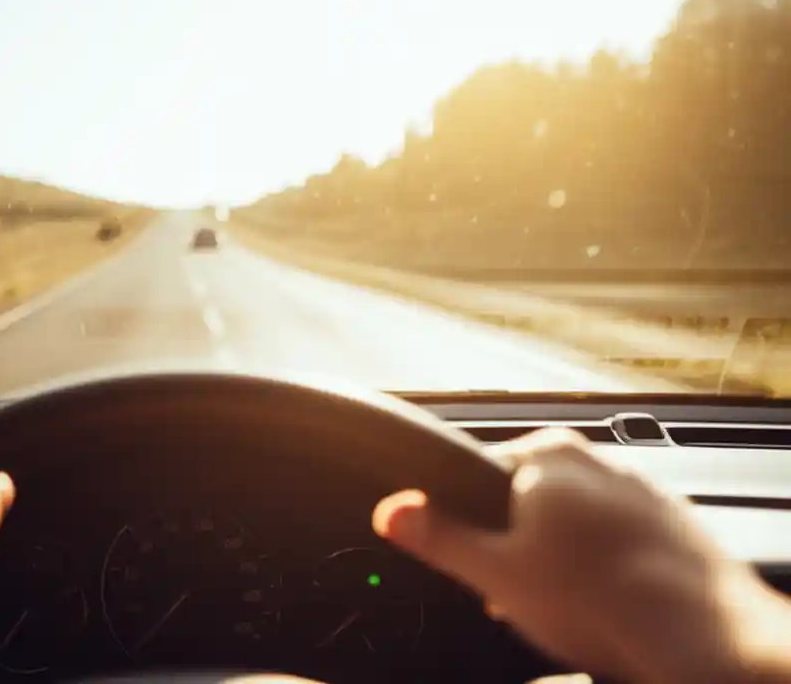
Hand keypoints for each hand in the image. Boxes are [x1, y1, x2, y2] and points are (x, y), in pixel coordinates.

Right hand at [372, 428, 790, 683]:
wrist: (700, 635)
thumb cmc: (593, 598)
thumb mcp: (494, 572)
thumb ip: (438, 536)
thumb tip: (390, 510)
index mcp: (546, 455)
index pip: (482, 475)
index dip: (474, 528)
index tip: (483, 565)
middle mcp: (597, 459)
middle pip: (532, 502)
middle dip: (522, 547)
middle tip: (525, 594)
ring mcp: (643, 489)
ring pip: (579, 524)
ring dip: (566, 559)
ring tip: (572, 607)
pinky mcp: (676, 525)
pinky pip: (622, 543)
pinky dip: (610, 568)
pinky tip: (609, 605)